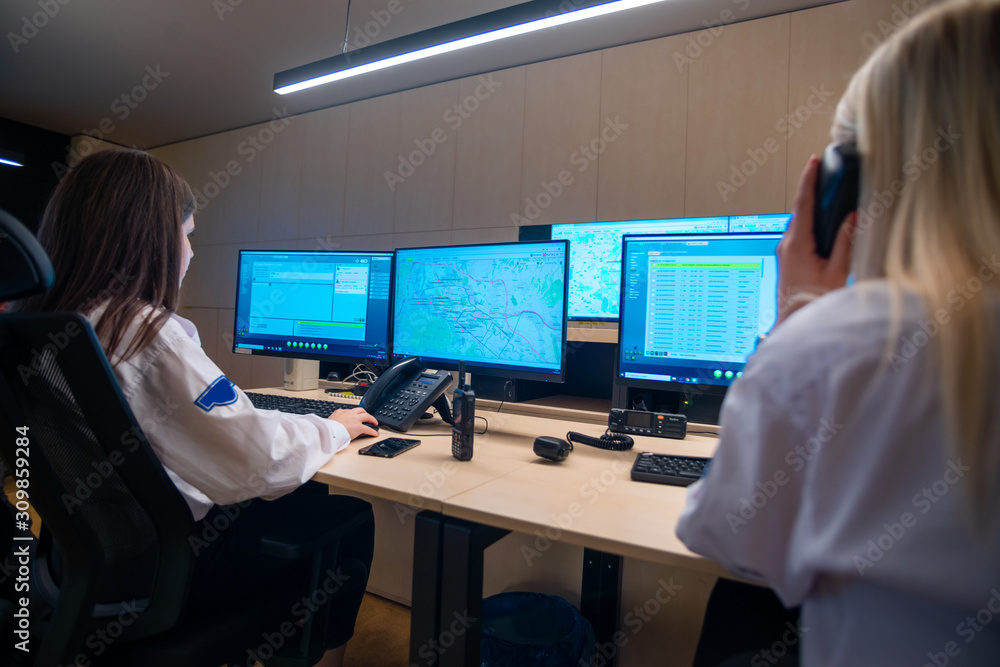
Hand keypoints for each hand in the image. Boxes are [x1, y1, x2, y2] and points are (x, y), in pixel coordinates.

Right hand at [328, 407, 378, 438]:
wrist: (329, 431)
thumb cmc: (328, 428)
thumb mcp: (330, 420)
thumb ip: (335, 419)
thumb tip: (334, 421)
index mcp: (341, 411)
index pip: (350, 411)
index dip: (355, 414)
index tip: (356, 416)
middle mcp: (350, 413)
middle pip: (361, 410)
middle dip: (365, 413)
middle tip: (368, 417)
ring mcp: (355, 420)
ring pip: (367, 416)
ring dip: (372, 419)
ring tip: (374, 423)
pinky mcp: (359, 427)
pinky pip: (369, 429)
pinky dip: (373, 431)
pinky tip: (375, 434)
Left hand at [775, 155, 856, 325]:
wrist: (796, 322)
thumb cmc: (815, 301)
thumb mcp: (837, 271)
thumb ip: (845, 242)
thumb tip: (853, 216)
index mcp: (797, 245)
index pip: (803, 204)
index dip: (809, 180)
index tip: (813, 162)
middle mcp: (786, 246)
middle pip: (801, 211)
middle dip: (814, 192)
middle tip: (827, 175)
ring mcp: (784, 253)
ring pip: (801, 223)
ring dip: (814, 210)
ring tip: (829, 197)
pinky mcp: (788, 259)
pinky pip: (800, 235)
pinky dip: (812, 225)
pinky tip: (825, 225)